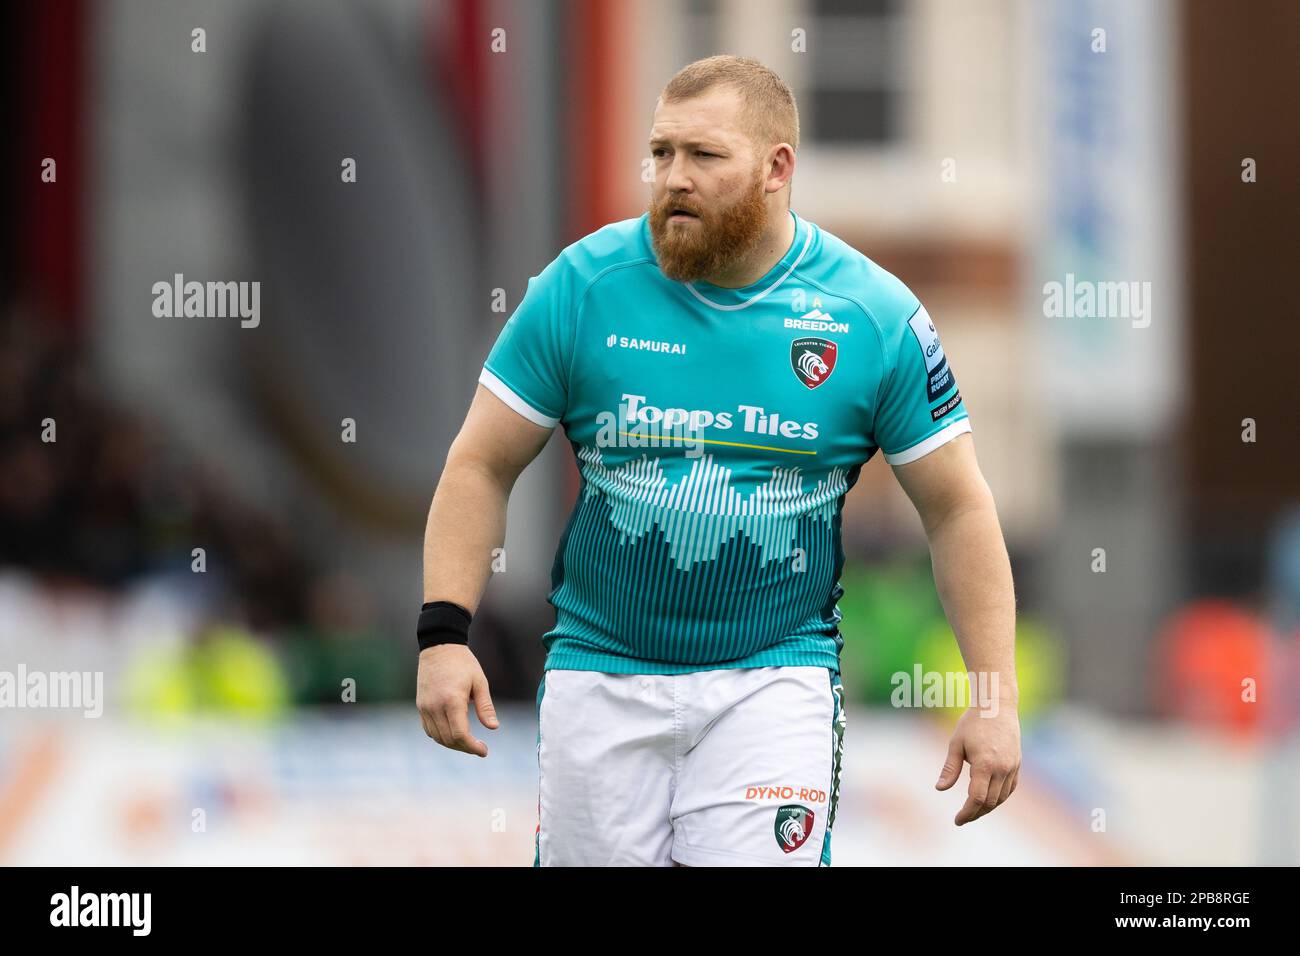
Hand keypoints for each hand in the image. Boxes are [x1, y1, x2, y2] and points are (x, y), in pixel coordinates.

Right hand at [416, 644, 498, 756]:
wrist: (439, 647)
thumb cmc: (463, 663)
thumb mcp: (480, 682)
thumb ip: (485, 707)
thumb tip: (493, 728)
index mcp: (452, 700)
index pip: (460, 735)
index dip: (473, 747)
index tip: (484, 750)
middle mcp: (435, 706)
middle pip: (448, 739)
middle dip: (465, 748)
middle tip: (480, 748)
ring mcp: (425, 707)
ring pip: (437, 737)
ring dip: (453, 744)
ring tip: (468, 742)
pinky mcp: (421, 706)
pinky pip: (429, 729)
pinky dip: (441, 736)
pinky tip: (453, 733)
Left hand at [934, 702, 1020, 824]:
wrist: (996, 706)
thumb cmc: (972, 723)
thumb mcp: (956, 744)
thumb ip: (950, 768)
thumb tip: (939, 788)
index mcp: (985, 764)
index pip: (977, 798)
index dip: (967, 813)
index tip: (957, 820)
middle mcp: (1002, 769)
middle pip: (990, 802)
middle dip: (975, 813)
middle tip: (962, 818)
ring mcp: (1012, 767)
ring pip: (1001, 798)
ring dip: (988, 808)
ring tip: (972, 811)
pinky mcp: (1017, 764)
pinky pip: (1010, 788)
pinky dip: (1000, 798)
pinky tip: (989, 800)